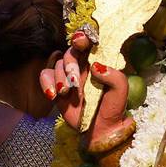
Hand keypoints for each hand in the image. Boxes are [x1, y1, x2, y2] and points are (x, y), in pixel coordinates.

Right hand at [39, 30, 131, 148]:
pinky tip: (53, 95)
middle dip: (70, 65)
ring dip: (59, 77)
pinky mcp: (57, 87)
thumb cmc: (113, 107)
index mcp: (98, 62)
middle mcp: (82, 66)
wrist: (100, 128)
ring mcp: (68, 76)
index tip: (80, 41)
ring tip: (66, 93)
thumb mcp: (120, 90)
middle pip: (70, 52)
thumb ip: (114, 76)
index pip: (89, 43)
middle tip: (75, 81)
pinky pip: (45, 76)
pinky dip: (46, 83)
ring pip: (57, 64)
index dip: (82, 38)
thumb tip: (96, 66)